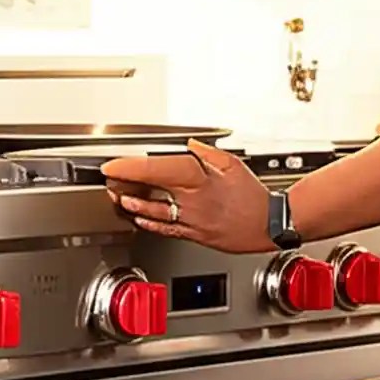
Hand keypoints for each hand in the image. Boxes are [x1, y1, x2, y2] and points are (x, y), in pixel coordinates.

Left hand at [100, 139, 275, 253]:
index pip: (155, 169)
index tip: (113, 166)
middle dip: (125, 186)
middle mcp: (191, 200)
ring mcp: (191, 220)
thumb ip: (207, 153)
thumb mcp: (232, 164)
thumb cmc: (253, 196)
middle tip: (111, 181)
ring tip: (120, 198)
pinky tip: (140, 219)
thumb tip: (190, 144)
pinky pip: (166, 229)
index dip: (129, 168)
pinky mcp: (194, 234)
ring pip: (153, 213)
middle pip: (148, 191)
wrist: (268, 224)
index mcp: (199, 179)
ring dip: (132, 206)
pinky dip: (149, 224)